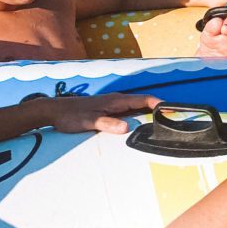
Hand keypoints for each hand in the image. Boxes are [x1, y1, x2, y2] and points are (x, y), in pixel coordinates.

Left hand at [28, 93, 161, 134]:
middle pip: (143, 102)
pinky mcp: (108, 109)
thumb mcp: (89, 121)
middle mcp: (117, 100)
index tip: (173, 110)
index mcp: (116, 101)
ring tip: (162, 122)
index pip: (143, 99)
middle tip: (173, 118)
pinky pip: (129, 110)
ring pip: (136, 106)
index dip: (159, 104)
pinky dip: (139, 115)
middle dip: (159, 108)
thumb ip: (108, 124)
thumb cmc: (70, 116)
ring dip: (149, 112)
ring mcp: (112, 104)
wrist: (53, 110)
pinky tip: (140, 124)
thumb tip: (127, 128)